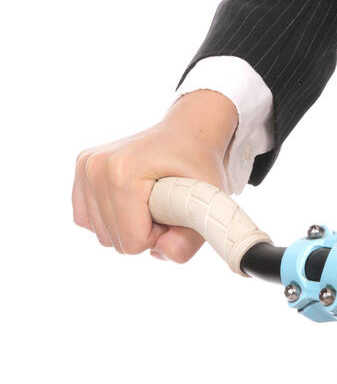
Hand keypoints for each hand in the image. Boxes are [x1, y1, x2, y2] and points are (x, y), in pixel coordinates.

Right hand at [72, 91, 238, 263]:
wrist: (187, 129)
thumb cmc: (199, 164)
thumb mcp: (208, 200)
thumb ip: (191, 239)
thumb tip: (164, 253)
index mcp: (123, 172)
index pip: (132, 241)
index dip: (159, 235)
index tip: (174, 210)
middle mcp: (97, 166)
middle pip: (114, 240)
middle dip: (143, 232)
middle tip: (164, 203)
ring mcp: (86, 165)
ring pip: (100, 233)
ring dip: (127, 226)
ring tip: (149, 199)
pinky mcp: (81, 167)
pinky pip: (87, 219)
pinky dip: (110, 219)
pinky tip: (130, 200)